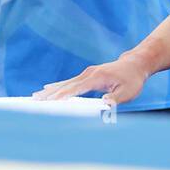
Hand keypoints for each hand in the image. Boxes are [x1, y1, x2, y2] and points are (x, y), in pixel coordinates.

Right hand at [33, 52, 150, 106]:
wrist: (135, 64)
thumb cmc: (133, 80)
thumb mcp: (129, 92)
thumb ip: (116, 99)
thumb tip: (104, 105)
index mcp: (97, 78)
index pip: (76, 88)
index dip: (63, 95)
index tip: (50, 101)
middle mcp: (89, 74)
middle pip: (66, 85)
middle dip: (50, 93)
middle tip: (34, 100)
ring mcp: (87, 73)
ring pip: (65, 83)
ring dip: (51, 90)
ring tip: (35, 96)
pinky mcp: (88, 75)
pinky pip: (70, 82)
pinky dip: (58, 87)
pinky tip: (47, 89)